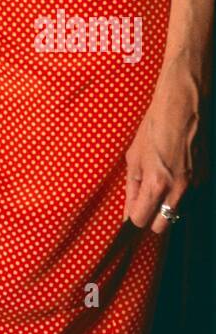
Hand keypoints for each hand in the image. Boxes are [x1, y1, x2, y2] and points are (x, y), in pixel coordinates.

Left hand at [123, 60, 201, 232]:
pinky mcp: (205, 181)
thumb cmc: (155, 127)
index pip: (142, 220)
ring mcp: (195, 186)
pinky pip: (190, 200)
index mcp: (156, 182)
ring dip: (166, 206)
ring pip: (177, 214)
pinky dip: (180, 195)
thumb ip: (131, 189)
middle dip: (151, 217)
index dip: (133, 216)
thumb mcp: (134, 156)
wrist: (182, 107)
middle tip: (146, 199)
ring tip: (161, 182)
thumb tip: (127, 213)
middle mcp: (178, 189)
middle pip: (161, 226)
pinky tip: (175, 176)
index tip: (132, 209)